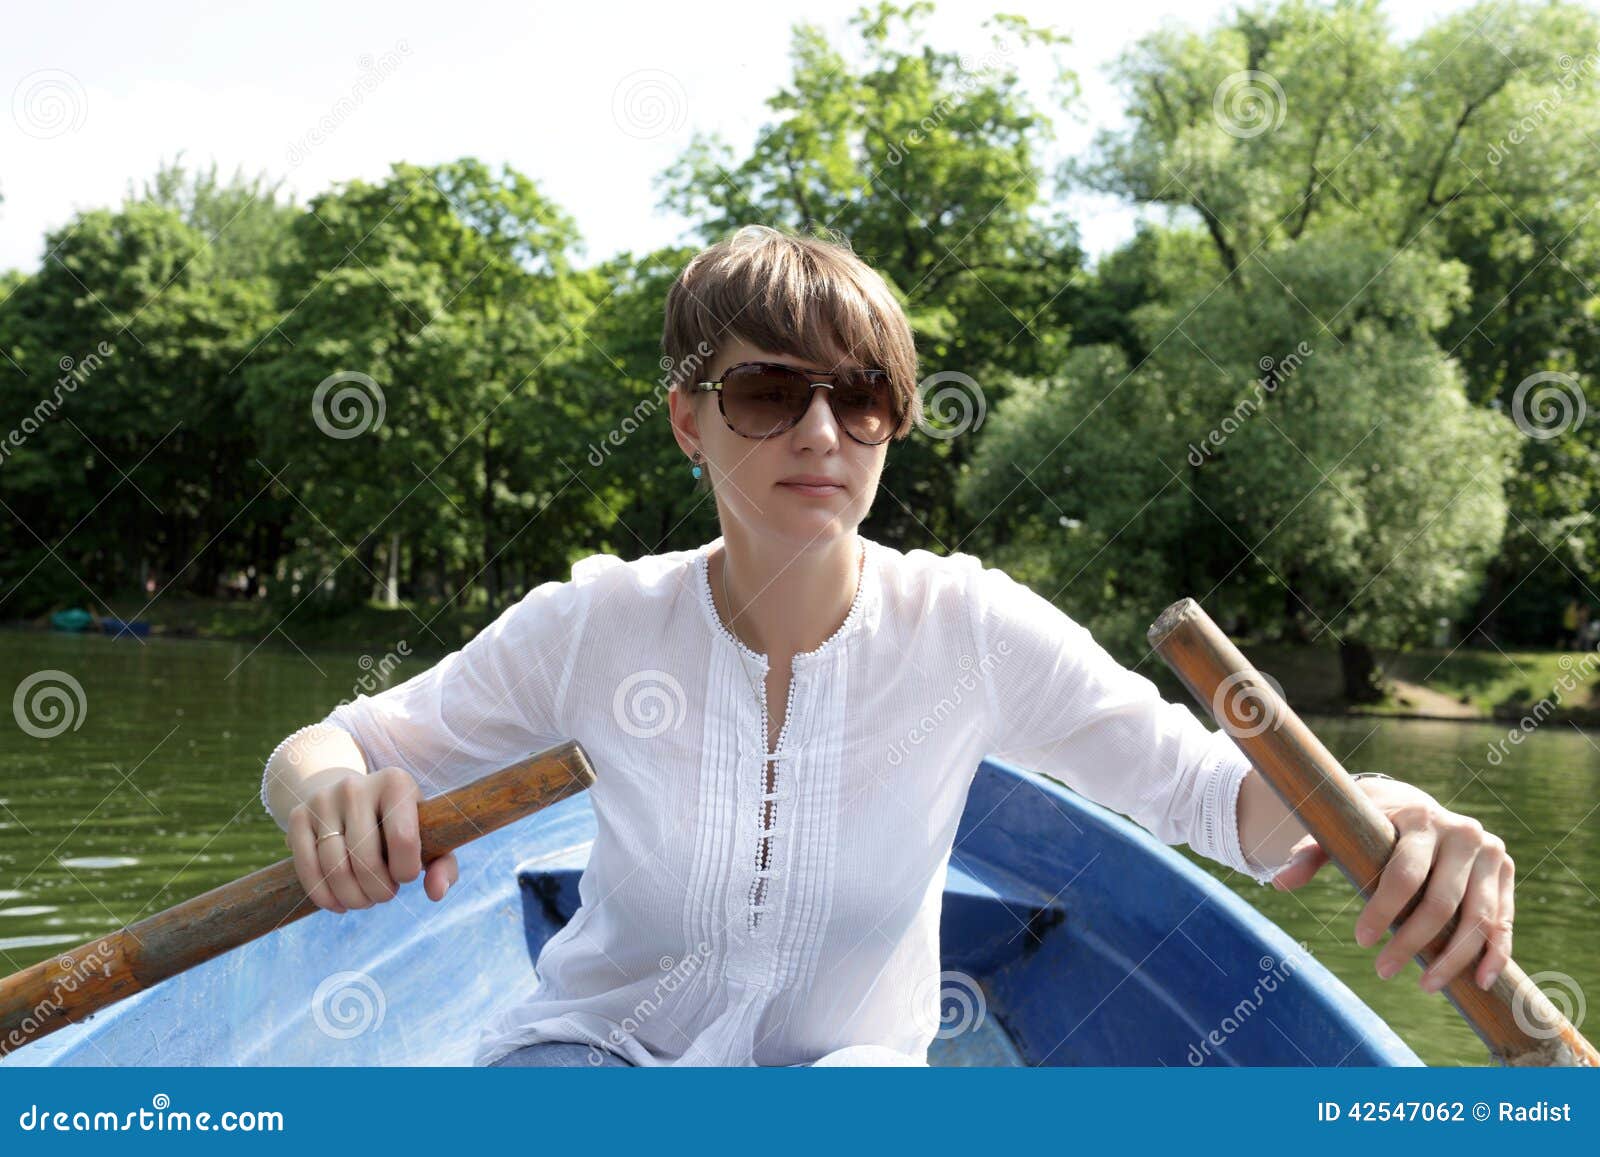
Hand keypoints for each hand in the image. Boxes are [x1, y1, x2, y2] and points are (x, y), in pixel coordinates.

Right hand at [285, 766, 458, 912]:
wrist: (354, 798)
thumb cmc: (400, 824)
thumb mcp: (429, 837)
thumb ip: (443, 865)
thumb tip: (436, 892)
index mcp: (396, 782)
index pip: (403, 839)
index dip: (406, 872)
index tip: (406, 876)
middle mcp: (356, 786)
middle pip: (365, 859)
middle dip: (379, 892)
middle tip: (385, 895)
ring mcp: (323, 799)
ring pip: (335, 869)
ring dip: (353, 898)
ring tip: (364, 899)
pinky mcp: (298, 816)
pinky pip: (307, 869)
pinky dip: (324, 897)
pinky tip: (339, 904)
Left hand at [1268, 775, 1514, 992]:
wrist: (1414, 805)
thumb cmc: (1369, 823)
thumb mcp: (1339, 829)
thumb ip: (1310, 854)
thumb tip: (1277, 883)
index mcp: (1419, 818)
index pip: (1403, 875)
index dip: (1382, 911)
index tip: (1359, 939)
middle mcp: (1462, 833)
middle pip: (1441, 902)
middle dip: (1412, 943)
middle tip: (1382, 971)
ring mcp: (1491, 852)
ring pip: (1478, 918)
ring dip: (1453, 959)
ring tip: (1424, 985)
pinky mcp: (1505, 872)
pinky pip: (1504, 920)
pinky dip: (1495, 954)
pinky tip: (1478, 982)